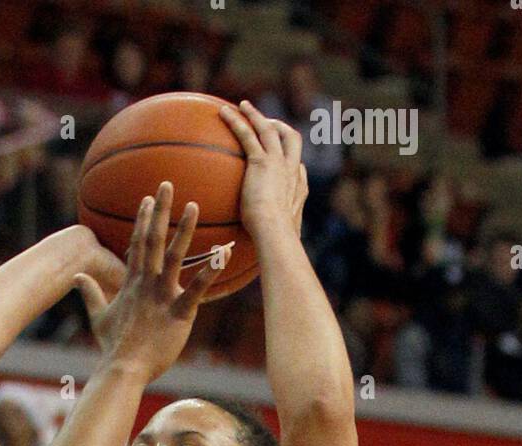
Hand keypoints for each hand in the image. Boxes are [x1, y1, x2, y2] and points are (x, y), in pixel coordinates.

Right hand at [73, 182, 225, 381]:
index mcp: (132, 283)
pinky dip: (210, 272)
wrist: (122, 368)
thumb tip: (76, 278)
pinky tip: (223, 255)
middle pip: (154, 240)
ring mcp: (162, 296)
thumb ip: (90, 294)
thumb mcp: (97, 317)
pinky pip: (197, 290)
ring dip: (185, 230)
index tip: (149, 198)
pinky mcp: (178, 313)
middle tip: (168, 184)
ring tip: (194, 206)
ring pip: (175, 257)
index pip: (138, 244)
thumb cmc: (113, 346)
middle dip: (161, 210)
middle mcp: (147, 283)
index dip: (144, 219)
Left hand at [219, 101, 303, 242]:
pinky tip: (222, 113)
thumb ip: (271, 246)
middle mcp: (291, 172)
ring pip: (269, 129)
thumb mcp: (276, 245)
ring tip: (241, 106)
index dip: (291, 162)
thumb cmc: (275, 246)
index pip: (299, 170)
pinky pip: (247, 134)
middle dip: (279, 127)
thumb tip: (262, 262)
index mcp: (297, 191)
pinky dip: (236, 121)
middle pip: (292, 139)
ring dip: (256, 115)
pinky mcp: (261, 162)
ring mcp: (278, 164)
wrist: (275, 235)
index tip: (282, 159)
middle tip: (266, 122)